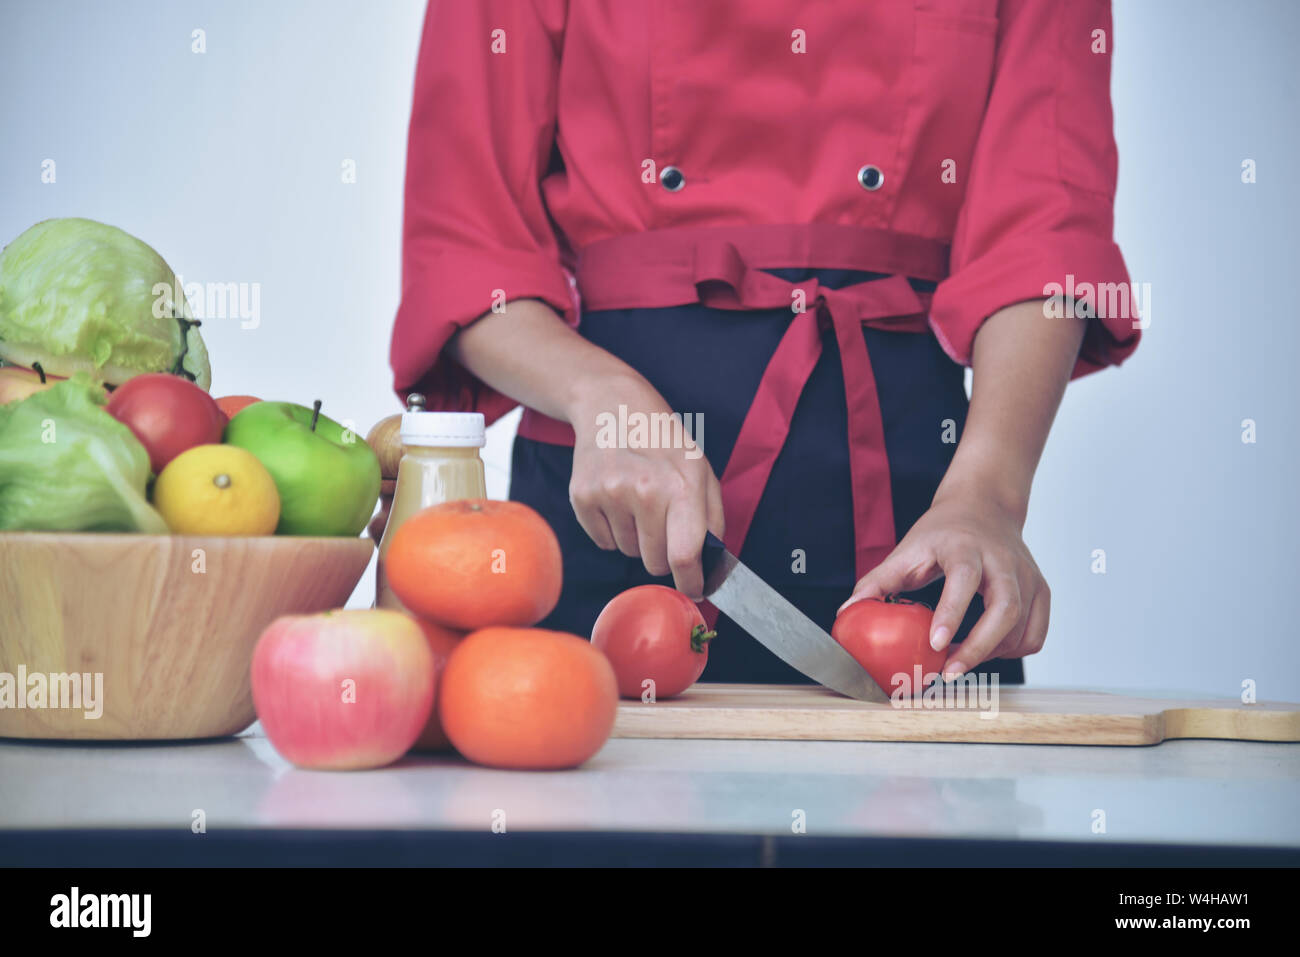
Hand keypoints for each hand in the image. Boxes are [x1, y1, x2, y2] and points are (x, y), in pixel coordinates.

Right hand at [566, 374, 724, 599]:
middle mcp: (644, 490)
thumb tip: (710, 568)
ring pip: (628, 553)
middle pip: (655, 562)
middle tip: (662, 521)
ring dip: (637, 538)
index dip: (690, 582)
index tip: (694, 589)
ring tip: (638, 500)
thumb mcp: (701, 470)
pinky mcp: (583, 496)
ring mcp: (610, 493)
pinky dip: (613, 530)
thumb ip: (712, 520)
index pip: (683, 555)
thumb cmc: (665, 443)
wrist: (614, 407)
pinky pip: (603, 542)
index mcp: (681, 485)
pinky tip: (617, 498)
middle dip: (663, 553)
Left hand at [839, 486, 1048, 678]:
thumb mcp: (907, 549)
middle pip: (1005, 608)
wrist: (985, 507)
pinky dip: (1012, 651)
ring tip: (958, 660)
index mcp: (965, 546)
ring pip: (1022, 626)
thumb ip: (877, 581)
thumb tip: (846, 612)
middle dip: (979, 646)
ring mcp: (1027, 575)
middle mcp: (1003, 560)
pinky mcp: (1041, 590)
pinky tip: (986, 650)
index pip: (964, 579)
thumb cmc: (943, 532)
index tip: (935, 643)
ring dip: (991, 652)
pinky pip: (1034, 634)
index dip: (952, 613)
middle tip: (949, 672)